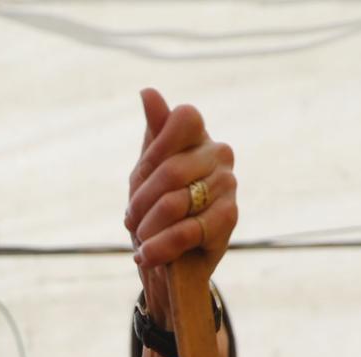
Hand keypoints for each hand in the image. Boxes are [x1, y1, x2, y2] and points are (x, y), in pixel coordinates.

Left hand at [125, 89, 237, 317]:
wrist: (171, 262)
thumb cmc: (158, 210)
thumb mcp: (147, 172)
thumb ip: (153, 133)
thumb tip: (148, 91)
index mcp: (198, 136)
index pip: (185, 117)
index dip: (156, 149)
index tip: (140, 175)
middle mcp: (220, 154)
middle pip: (170, 168)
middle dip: (141, 201)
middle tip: (130, 219)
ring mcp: (228, 185)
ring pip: (175, 202)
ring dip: (148, 227)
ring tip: (141, 240)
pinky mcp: (230, 219)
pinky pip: (187, 230)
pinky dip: (160, 246)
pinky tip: (146, 255)